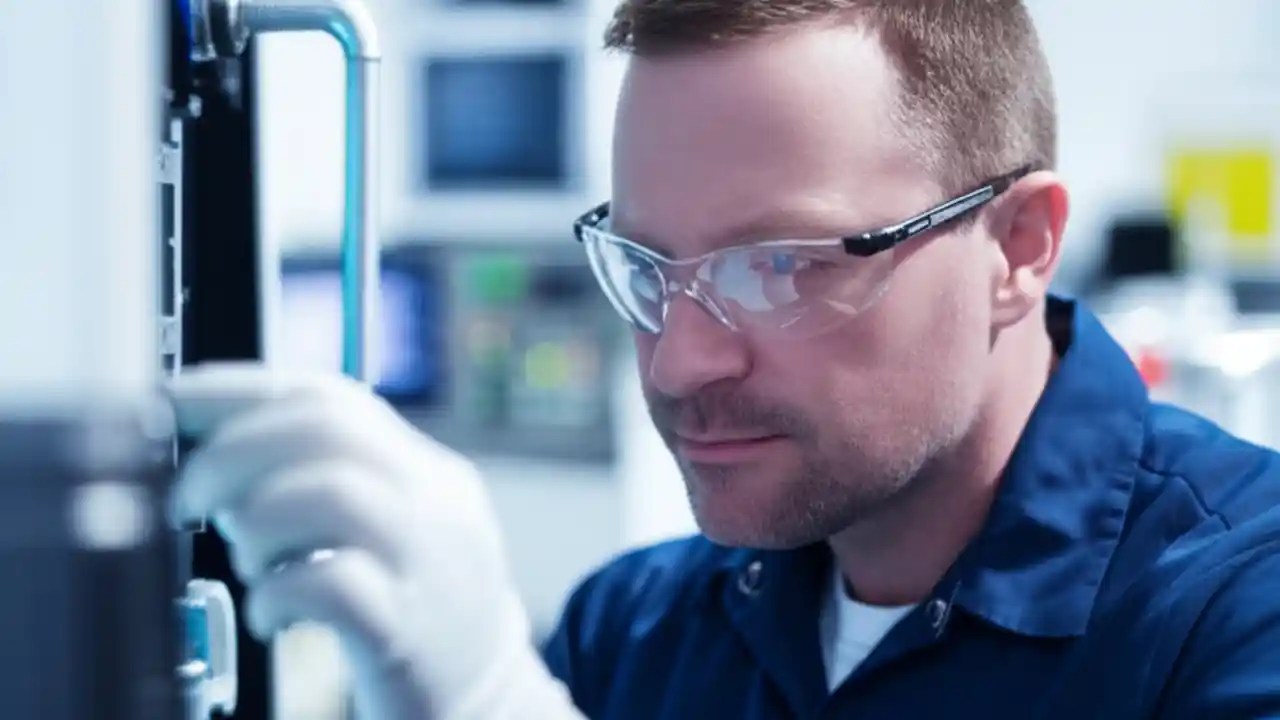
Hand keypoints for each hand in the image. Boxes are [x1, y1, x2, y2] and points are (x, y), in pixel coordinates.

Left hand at [167, 363, 582, 719]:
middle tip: (189, 500)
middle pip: (326, 429)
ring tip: (248, 561)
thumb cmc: (419, 613)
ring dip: (256, 520)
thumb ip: (335, 485)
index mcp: (427, 472)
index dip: (239, 392)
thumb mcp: (398, 530)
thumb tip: (219, 452)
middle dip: (231, 452)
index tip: (171, 402)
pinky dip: (275, 592)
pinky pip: (330, 584)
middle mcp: (434, 503)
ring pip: (331, 492)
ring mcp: (426, 563)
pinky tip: (270, 614)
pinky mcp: (405, 630)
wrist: (490, 699)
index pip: (332, 398)